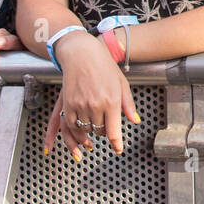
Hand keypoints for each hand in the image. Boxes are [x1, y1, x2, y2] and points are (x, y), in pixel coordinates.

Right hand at [42, 33, 139, 158]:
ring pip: (85, 130)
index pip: (114, 131)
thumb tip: (135, 121)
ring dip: (90, 132)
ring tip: (94, 127)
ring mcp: (80, 105)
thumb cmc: (104, 66)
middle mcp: (95, 105)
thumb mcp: (121, 83)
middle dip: (104, 132)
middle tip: (106, 126)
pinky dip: (76, 129)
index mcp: (111, 100)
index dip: (116, 144)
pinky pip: (71, 125)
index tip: (118, 150)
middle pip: (99, 132)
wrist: (82, 53)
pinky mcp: (68, 104)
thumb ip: (128, 104)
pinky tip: (81, 127)